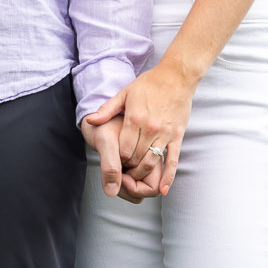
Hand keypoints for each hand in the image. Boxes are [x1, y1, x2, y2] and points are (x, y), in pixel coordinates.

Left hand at [85, 63, 194, 196]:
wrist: (176, 77)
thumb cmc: (149, 84)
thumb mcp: (124, 94)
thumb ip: (107, 109)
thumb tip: (90, 121)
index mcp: (134, 118)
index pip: (123, 149)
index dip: (118, 158)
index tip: (117, 159)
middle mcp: (150, 128)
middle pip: (136, 159)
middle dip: (129, 168)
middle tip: (125, 171)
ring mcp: (165, 133)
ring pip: (152, 162)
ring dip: (143, 173)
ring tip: (136, 176)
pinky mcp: (177, 136)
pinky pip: (173, 161)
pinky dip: (168, 177)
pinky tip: (162, 190)